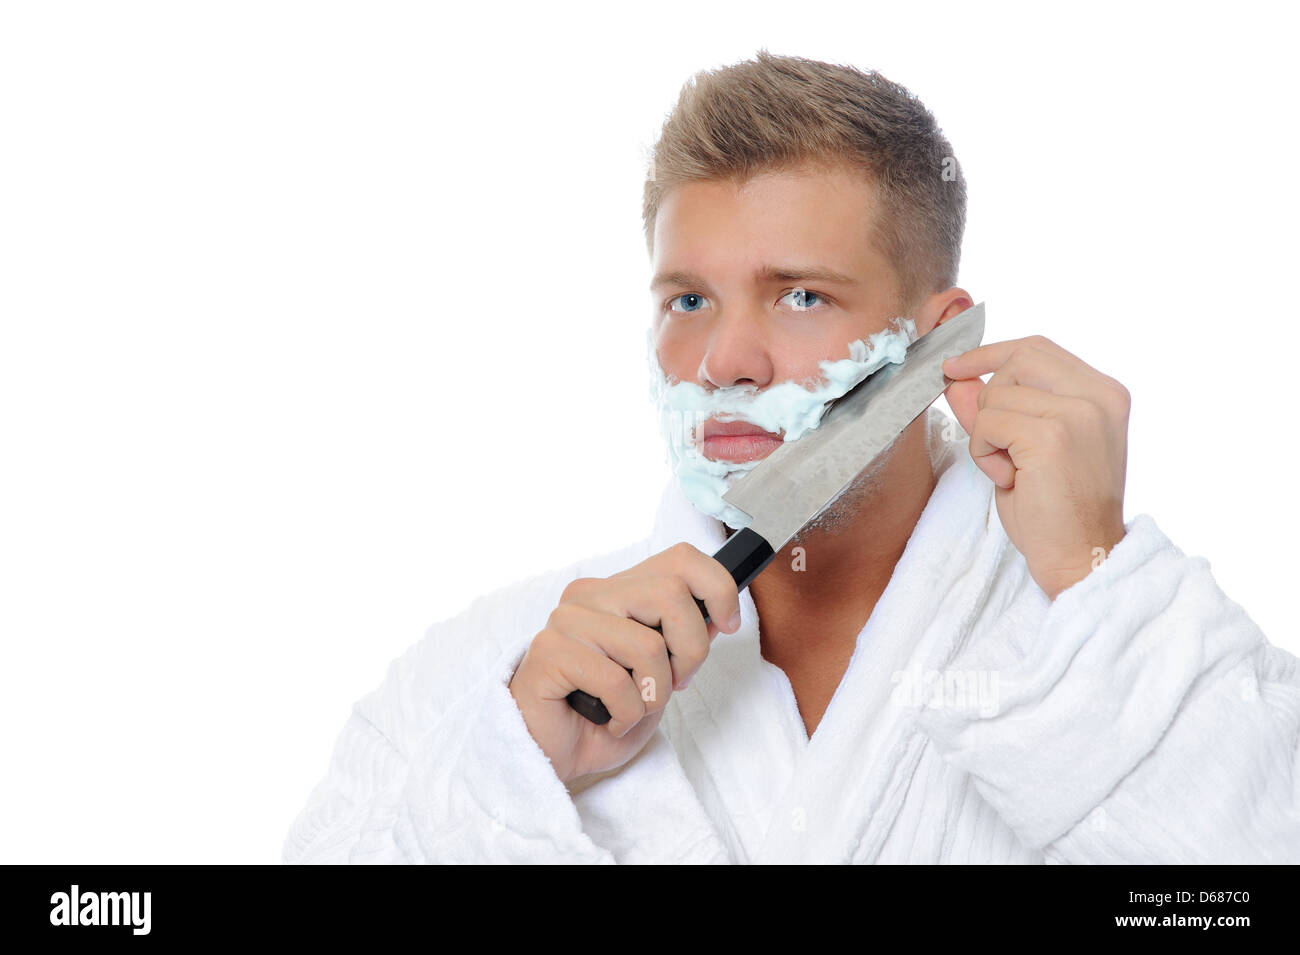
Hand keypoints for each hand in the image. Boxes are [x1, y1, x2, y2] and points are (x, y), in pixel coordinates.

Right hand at [508, 542, 741, 785]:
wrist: (552, 756)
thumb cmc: (605, 713)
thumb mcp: (660, 674)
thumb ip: (681, 638)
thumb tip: (718, 615)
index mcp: (618, 590)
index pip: (679, 559)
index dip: (717, 587)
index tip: (728, 625)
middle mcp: (589, 595)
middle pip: (671, 592)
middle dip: (691, 650)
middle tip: (675, 684)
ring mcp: (566, 620)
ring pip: (648, 643)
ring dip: (655, 693)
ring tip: (634, 710)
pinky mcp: (549, 651)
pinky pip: (614, 680)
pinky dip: (626, 714)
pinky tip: (609, 721)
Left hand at [941, 335, 1129, 600]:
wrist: (1082, 557)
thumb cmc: (1056, 510)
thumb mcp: (1023, 447)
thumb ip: (996, 407)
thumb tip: (958, 376)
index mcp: (1104, 393)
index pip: (1037, 348)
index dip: (990, 353)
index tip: (956, 367)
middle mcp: (1099, 395)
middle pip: (1017, 360)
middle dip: (988, 398)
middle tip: (998, 445)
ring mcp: (1079, 412)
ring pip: (996, 394)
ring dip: (987, 435)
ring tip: (1014, 470)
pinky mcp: (1053, 435)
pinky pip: (988, 423)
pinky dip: (984, 453)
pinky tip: (1011, 479)